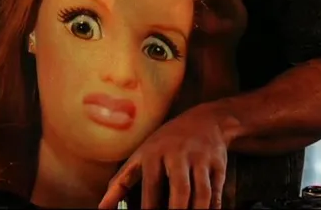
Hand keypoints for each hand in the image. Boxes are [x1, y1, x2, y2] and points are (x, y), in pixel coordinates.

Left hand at [99, 106, 229, 209]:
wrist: (206, 120)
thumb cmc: (165, 143)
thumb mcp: (141, 155)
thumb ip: (120, 182)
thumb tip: (101, 208)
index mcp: (154, 153)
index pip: (151, 187)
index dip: (150, 209)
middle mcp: (178, 154)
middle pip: (180, 190)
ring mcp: (200, 158)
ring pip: (202, 193)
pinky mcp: (219, 163)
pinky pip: (216, 192)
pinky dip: (213, 207)